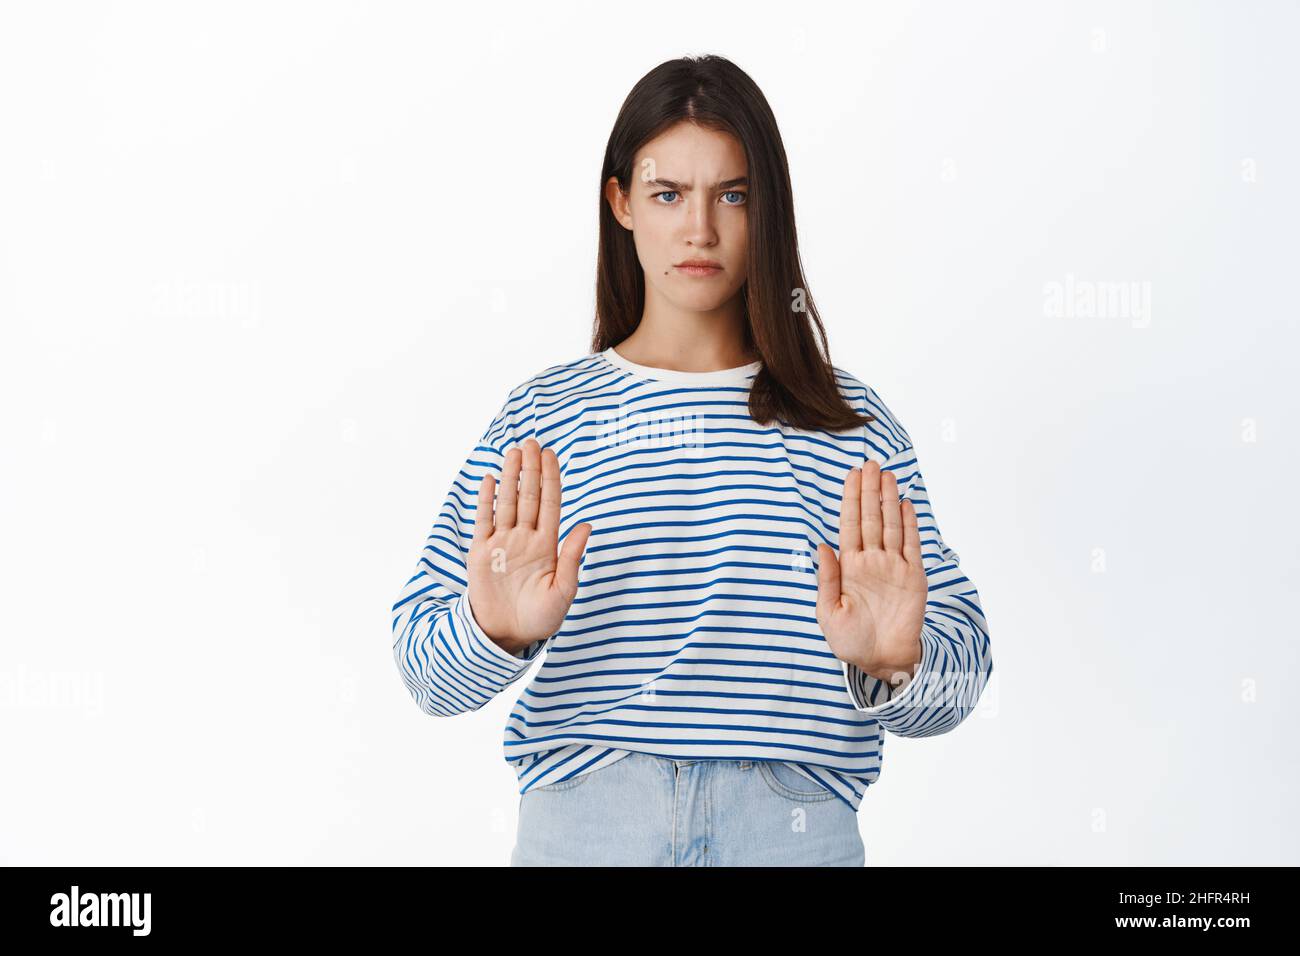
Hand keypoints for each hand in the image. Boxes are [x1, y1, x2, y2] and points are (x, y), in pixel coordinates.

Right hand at [465, 438, 590, 654]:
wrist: (506, 636)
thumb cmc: (540, 618)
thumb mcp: (563, 590)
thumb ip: (572, 557)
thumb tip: (587, 525)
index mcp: (547, 545)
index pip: (549, 504)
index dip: (550, 479)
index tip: (551, 455)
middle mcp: (525, 538)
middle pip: (527, 496)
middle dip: (530, 469)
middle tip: (531, 442)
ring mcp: (502, 543)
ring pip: (506, 502)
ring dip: (509, 477)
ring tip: (513, 452)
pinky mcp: (480, 551)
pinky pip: (483, 520)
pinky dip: (486, 500)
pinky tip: (490, 479)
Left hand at [816, 459, 926, 682]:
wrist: (881, 661)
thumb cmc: (850, 640)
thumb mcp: (828, 611)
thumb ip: (826, 578)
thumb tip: (821, 545)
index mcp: (849, 566)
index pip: (850, 525)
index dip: (851, 499)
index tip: (851, 475)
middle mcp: (871, 561)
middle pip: (871, 518)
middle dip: (869, 491)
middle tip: (870, 463)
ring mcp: (893, 567)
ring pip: (892, 526)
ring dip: (890, 501)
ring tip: (887, 475)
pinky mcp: (913, 577)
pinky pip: (912, 546)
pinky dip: (910, 525)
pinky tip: (906, 504)